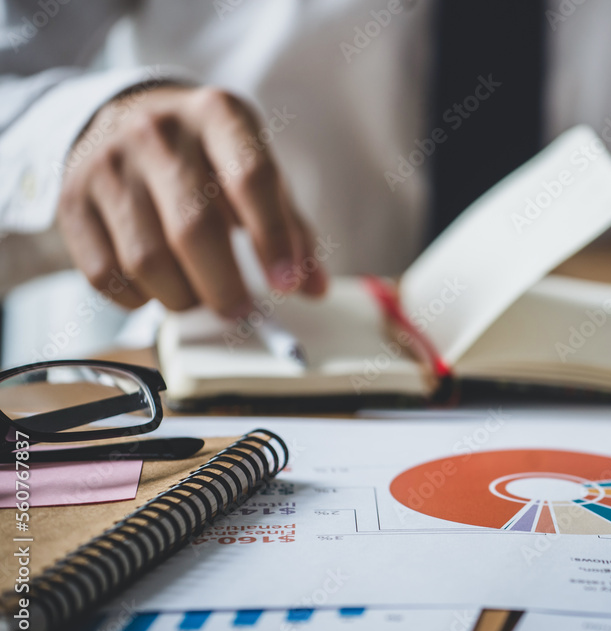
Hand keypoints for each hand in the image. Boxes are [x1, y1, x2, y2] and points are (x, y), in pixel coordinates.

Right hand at [56, 85, 326, 315]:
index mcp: (218, 116)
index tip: (286, 284)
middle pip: (194, 229)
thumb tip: (313, 287)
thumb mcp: (253, 168)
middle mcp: (159, 133)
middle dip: (225, 286)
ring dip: (182, 297)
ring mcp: (108, 165)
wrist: (122, 115)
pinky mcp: (73, 200)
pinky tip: (157, 288)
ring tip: (199, 296)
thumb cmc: (206, 154)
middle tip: (241, 310)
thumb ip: (290, 226)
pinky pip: (105, 274)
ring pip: (147, 260)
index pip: (251, 179)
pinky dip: (138, 299)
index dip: (273, 239)